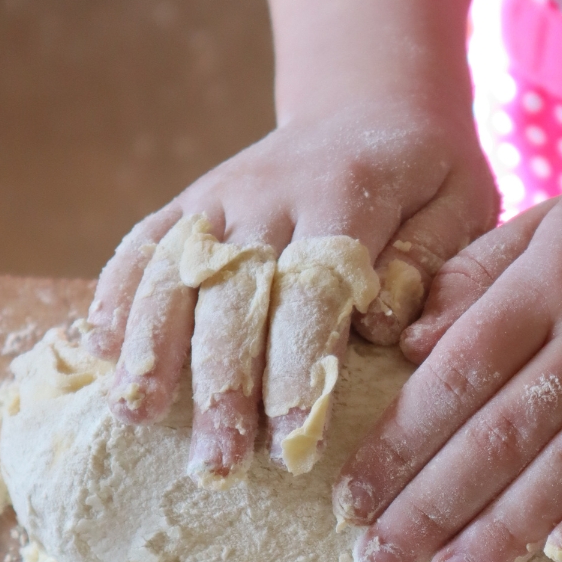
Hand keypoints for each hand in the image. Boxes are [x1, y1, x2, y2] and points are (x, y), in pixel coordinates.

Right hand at [82, 96, 497, 481]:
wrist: (370, 98)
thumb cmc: (426, 172)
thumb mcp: (463, 201)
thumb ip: (435, 261)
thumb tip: (386, 328)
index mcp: (348, 193)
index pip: (315, 291)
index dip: (300, 368)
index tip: (295, 439)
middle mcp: (272, 192)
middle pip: (237, 293)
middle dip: (224, 383)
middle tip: (218, 463)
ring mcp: (221, 194)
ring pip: (174, 271)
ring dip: (152, 348)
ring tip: (135, 418)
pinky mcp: (191, 201)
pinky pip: (144, 245)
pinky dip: (117, 297)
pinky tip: (98, 355)